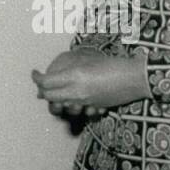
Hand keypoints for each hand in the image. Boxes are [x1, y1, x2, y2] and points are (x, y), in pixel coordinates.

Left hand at [31, 48, 149, 111]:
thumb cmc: (113, 64)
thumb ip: (71, 66)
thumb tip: (56, 69)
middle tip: (42, 83)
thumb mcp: (89, 59)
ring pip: (61, 106)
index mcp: (75, 76)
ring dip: (55, 99)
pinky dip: (71, 105)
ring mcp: (85, 103)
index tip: (35, 73)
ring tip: (56, 90)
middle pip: (49, 97)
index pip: (46, 82)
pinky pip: (76, 110)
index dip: (37, 78)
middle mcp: (77, 92)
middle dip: (42, 91)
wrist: (135, 78)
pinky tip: (73, 98)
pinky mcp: (94, 108)